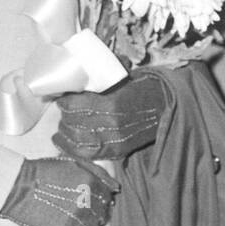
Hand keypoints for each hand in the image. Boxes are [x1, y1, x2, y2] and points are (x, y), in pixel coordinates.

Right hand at [0, 157, 118, 225]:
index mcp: (91, 182)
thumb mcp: (74, 162)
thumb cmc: (45, 171)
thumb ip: (98, 173)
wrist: (20, 187)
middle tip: (80, 214)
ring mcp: (77, 217)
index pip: (107, 198)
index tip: (91, 204)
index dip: (100, 202)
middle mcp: (88, 200)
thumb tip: (116, 188)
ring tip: (74, 224)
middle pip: (102, 216)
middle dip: (94, 216)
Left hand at [52, 71, 167, 160]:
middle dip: (65, 117)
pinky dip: (70, 148)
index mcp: (113, 104)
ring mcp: (114, 140)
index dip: (66, 103)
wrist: (164, 108)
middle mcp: (112, 125)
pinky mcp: (115, 151)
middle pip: (76, 123)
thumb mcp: (123, 78)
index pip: (79, 106)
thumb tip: (80, 72)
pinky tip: (60, 142)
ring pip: (77, 139)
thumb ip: (102, 78)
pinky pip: (86, 153)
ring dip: (65, 132)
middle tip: (62, 110)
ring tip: (61, 127)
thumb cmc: (143, 89)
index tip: (62, 99)